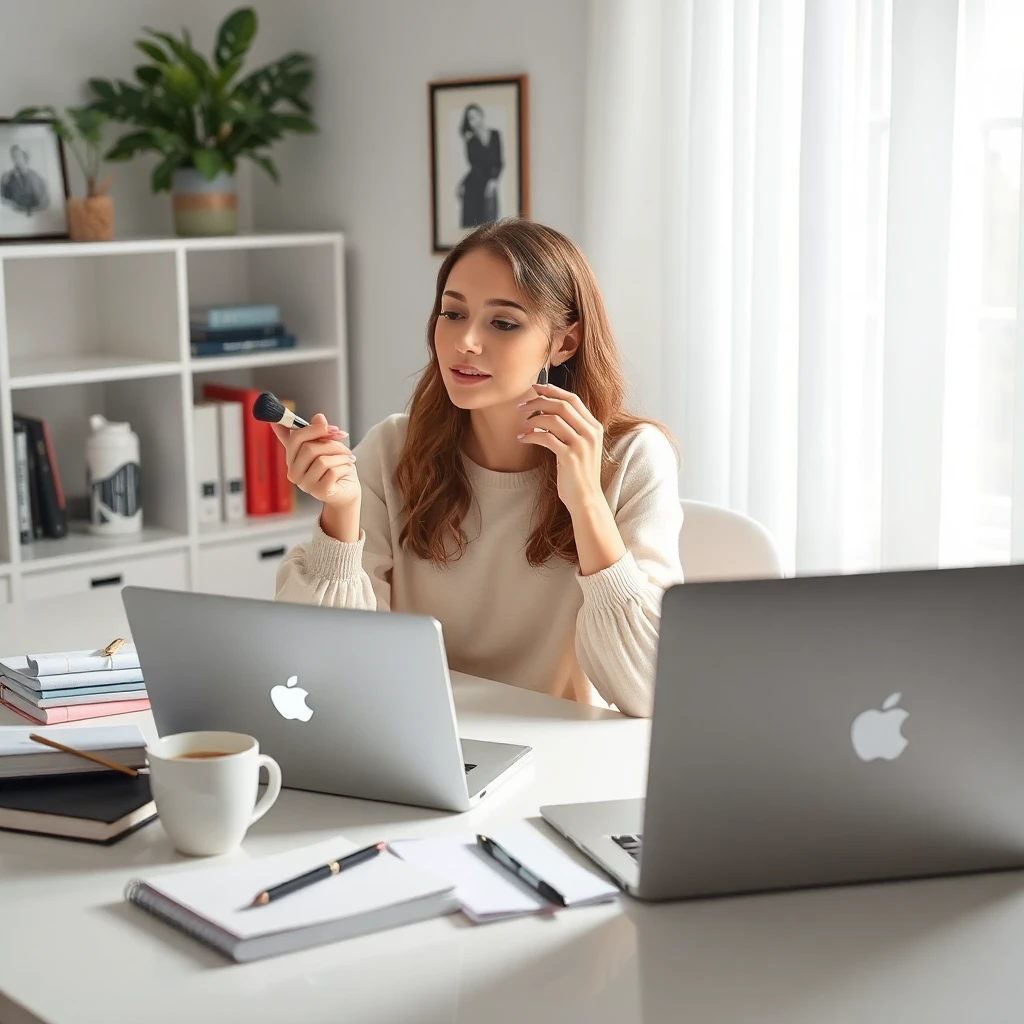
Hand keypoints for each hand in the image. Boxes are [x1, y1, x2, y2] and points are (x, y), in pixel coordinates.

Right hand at [272, 413, 358, 510]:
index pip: (295, 437)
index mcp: (292, 458)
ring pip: (321, 460)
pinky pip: (332, 472)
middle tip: (345, 445)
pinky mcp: (319, 491)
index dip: (314, 429)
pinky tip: (347, 469)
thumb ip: (320, 433)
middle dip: (331, 443)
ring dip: (340, 456)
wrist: (346, 491)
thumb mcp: (328, 446)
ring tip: (348, 458)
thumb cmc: (335, 468)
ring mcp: (305, 484)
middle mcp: (294, 472)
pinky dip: (344, 467)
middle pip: (309, 448)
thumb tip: (319, 417)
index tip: (331, 427)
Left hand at [517, 383, 604, 514]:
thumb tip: (544, 412)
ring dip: (532, 419)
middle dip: (539, 402)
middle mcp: (591, 432)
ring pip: (553, 419)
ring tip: (521, 426)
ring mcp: (582, 444)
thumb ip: (570, 429)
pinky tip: (523, 438)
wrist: (586, 499)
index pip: (573, 399)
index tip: (536, 388)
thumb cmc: (578, 474)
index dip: (553, 390)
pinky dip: (531, 435)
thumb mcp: (579, 447)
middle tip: (521, 406)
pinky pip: (546, 437)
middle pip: (562, 405)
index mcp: (595, 427)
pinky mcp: (570, 456)